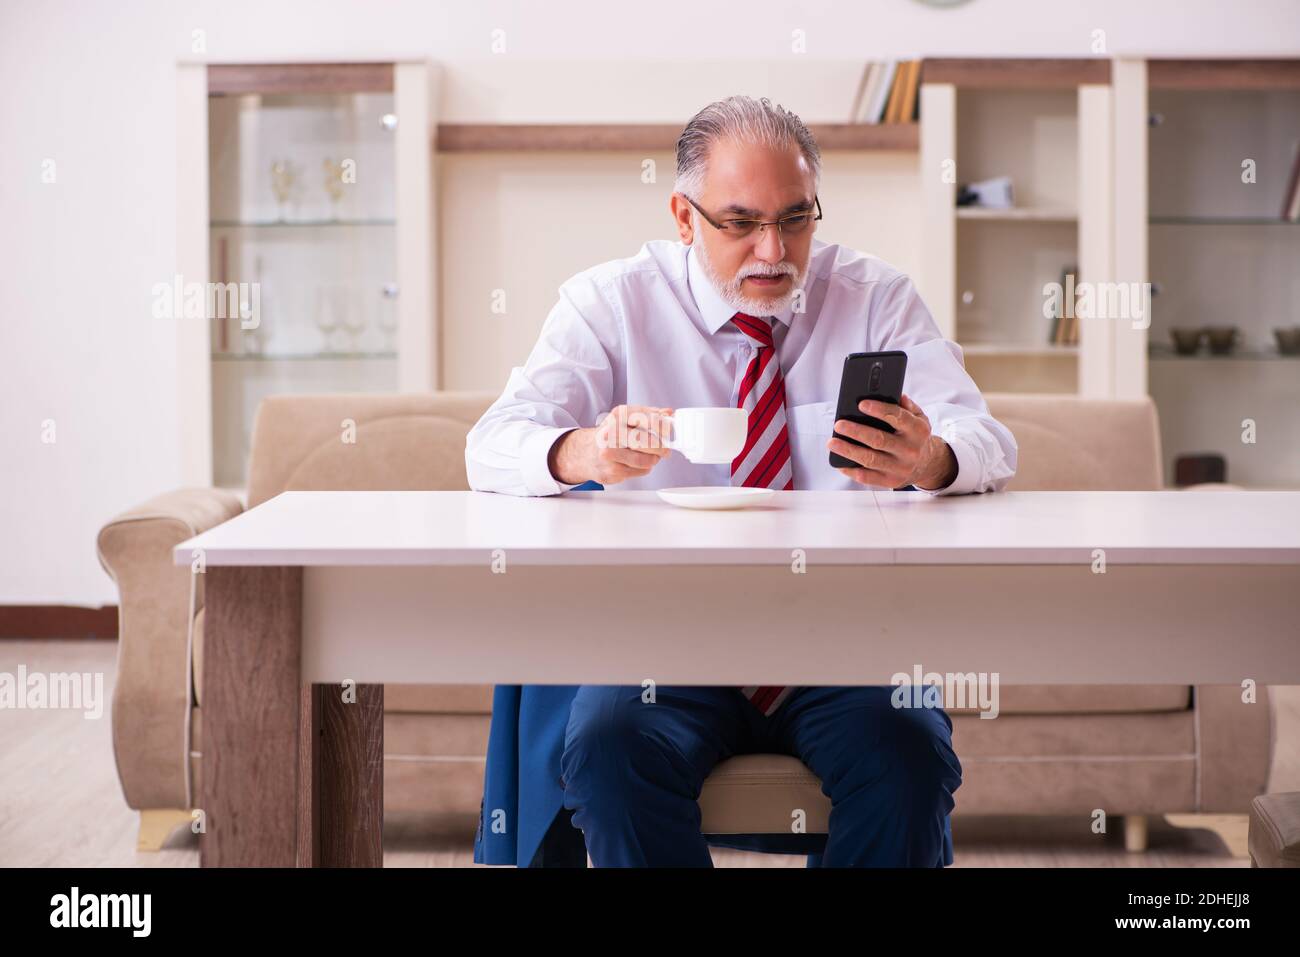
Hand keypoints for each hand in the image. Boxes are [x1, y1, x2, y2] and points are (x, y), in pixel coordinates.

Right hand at [549, 404, 673, 485]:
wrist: (585, 453)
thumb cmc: (610, 435)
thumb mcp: (626, 419)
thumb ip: (648, 414)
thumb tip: (668, 413)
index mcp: (617, 416)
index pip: (646, 418)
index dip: (662, 425)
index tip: (670, 430)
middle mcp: (611, 433)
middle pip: (645, 441)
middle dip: (661, 447)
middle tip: (665, 450)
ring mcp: (610, 453)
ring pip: (645, 460)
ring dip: (653, 460)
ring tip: (653, 457)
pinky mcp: (612, 471)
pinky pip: (639, 471)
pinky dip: (644, 469)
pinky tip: (638, 464)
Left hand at [827, 393, 957, 490]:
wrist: (927, 465)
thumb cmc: (915, 437)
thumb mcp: (919, 418)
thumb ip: (907, 406)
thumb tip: (896, 394)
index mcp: (917, 431)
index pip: (898, 418)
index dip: (879, 410)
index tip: (861, 404)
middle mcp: (910, 450)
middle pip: (879, 440)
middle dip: (856, 431)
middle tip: (839, 424)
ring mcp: (900, 468)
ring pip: (870, 459)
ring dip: (848, 451)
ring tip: (832, 442)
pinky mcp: (890, 481)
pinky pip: (867, 477)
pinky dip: (851, 470)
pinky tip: (840, 462)